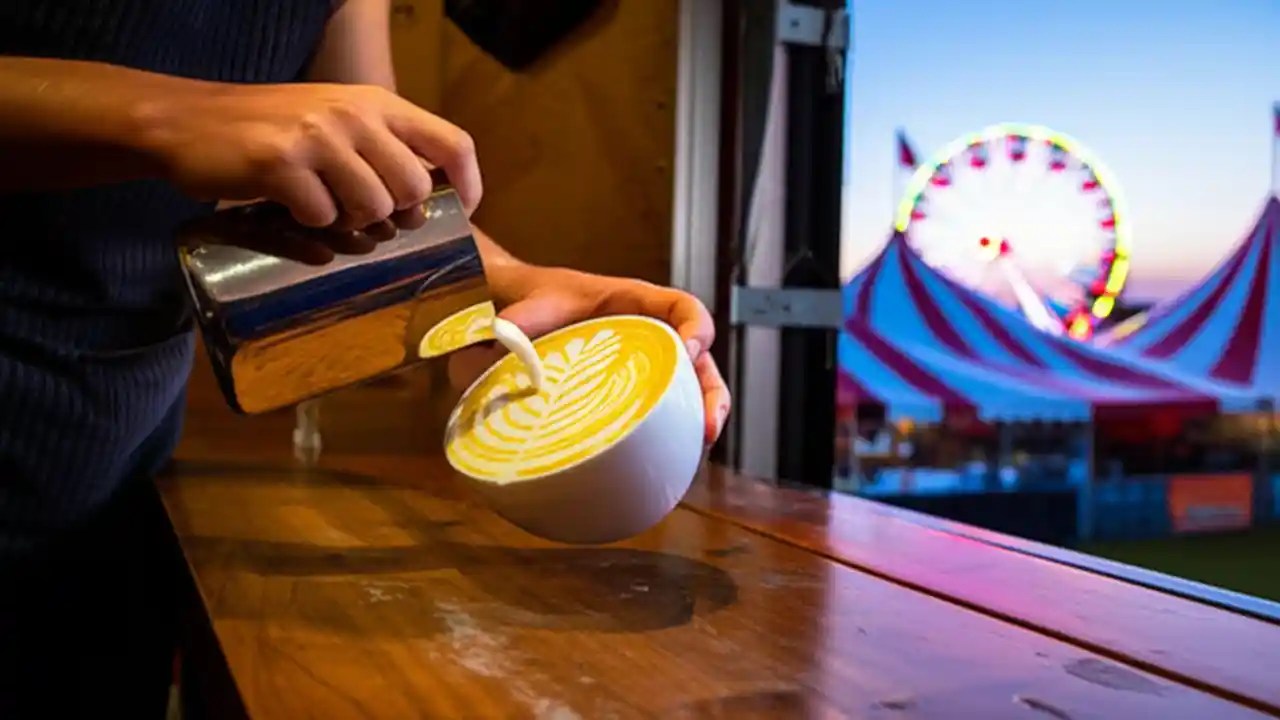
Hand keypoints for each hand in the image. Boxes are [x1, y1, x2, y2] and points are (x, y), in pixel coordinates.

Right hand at [145, 82, 481, 232]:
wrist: (188, 120)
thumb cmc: (272, 130)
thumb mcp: (338, 121)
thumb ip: (385, 149)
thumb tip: (427, 206)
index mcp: (378, 103)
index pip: (454, 144)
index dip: (468, 186)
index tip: (460, 212)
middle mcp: (354, 114)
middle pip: (414, 189)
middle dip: (392, 215)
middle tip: (357, 212)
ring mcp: (318, 137)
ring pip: (372, 209)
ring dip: (348, 223)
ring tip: (319, 206)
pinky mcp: (281, 163)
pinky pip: (322, 219)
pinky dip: (308, 226)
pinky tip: (288, 206)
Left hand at [447, 267, 731, 444]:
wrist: (506, 309)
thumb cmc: (526, 301)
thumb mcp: (523, 308)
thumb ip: (515, 325)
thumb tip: (503, 346)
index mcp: (630, 302)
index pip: (681, 308)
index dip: (696, 327)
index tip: (690, 351)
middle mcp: (645, 334)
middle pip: (698, 359)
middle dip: (712, 392)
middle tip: (709, 425)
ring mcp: (639, 365)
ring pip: (687, 389)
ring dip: (701, 418)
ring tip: (699, 448)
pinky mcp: (625, 392)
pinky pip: (658, 410)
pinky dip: (669, 433)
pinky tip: (664, 460)